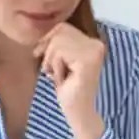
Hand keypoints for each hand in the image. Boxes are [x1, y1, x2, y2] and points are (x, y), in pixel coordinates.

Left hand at [34, 23, 106, 138]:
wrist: (78, 111)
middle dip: (49, 52)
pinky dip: (55, 68)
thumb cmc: (68, 88)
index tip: (44, 58)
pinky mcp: (88, 61)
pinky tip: (63, 79)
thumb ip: (57, 42)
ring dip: (52, 62)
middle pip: (59, 32)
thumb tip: (41, 33)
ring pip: (57, 43)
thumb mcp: (60, 59)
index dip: (48, 40)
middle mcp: (97, 44)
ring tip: (60, 76)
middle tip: (53, 70)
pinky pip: (59, 54)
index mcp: (94, 42)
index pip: (62, 26)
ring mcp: (94, 52)